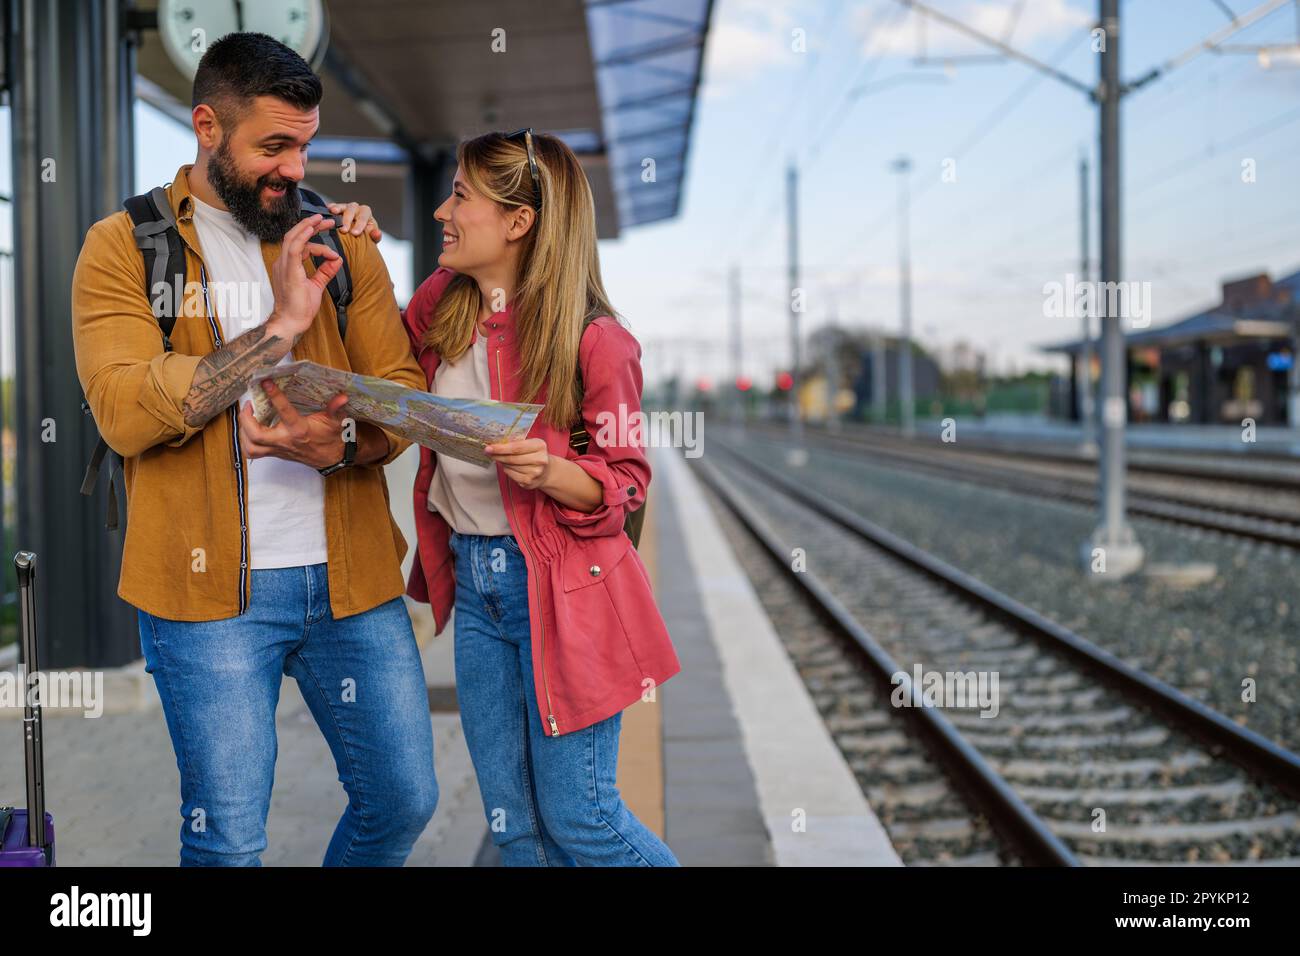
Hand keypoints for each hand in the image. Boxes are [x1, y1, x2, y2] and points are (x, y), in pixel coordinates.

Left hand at [239, 380, 350, 468]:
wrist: (332, 458)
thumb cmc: (331, 437)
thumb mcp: (335, 420)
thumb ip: (336, 408)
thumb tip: (342, 397)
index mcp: (299, 430)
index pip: (284, 411)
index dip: (274, 395)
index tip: (266, 382)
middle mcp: (285, 441)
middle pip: (256, 435)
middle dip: (246, 419)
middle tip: (248, 405)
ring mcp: (278, 449)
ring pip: (251, 447)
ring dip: (243, 432)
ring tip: (246, 417)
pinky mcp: (275, 453)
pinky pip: (253, 452)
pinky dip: (246, 442)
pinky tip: (248, 430)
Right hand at [267, 214, 342, 340]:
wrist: (292, 322)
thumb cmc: (300, 307)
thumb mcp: (317, 285)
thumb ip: (325, 271)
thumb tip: (338, 259)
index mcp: (288, 265)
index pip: (300, 245)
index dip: (317, 244)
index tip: (333, 252)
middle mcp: (283, 262)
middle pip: (294, 236)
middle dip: (310, 226)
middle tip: (326, 220)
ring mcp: (283, 265)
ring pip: (292, 238)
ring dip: (307, 227)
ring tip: (321, 220)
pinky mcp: (288, 270)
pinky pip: (293, 247)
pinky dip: (303, 236)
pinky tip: (312, 229)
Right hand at [326, 201, 381, 242]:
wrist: (356, 236)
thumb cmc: (365, 235)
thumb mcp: (372, 238)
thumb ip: (375, 236)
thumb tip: (377, 233)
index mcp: (365, 213)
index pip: (364, 215)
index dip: (360, 224)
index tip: (355, 233)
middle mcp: (356, 208)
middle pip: (352, 209)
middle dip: (347, 219)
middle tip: (344, 230)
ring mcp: (345, 208)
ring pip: (342, 206)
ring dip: (337, 208)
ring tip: (333, 211)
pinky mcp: (335, 210)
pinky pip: (332, 207)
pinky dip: (330, 207)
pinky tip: (327, 209)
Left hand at [485, 438, 551, 489]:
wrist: (547, 471)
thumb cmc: (534, 454)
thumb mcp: (530, 444)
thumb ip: (516, 442)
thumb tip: (495, 444)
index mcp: (539, 446)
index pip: (516, 447)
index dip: (501, 448)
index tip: (489, 447)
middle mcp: (540, 460)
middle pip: (512, 458)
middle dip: (498, 455)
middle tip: (488, 452)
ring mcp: (535, 472)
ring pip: (510, 466)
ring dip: (502, 462)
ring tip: (500, 458)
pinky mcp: (529, 482)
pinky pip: (511, 474)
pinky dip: (507, 470)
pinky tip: (508, 466)